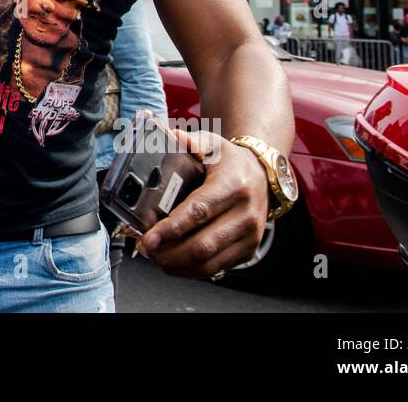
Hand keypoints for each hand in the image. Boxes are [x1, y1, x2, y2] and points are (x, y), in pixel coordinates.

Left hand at [135, 128, 269, 278]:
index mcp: (233, 186)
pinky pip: (217, 268)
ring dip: (177, 264)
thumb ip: (191, 141)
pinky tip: (173, 263)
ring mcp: (249, 236)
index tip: (149, 237)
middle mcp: (245, 214)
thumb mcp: (212, 144)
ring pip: (209, 262)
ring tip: (155, 257)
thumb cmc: (230, 161)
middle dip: (168, 252)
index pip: (199, 211)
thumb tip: (171, 137)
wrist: (262, 176)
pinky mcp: (248, 250)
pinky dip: (191, 271)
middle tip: (145, 249)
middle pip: (202, 244)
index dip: (172, 227)